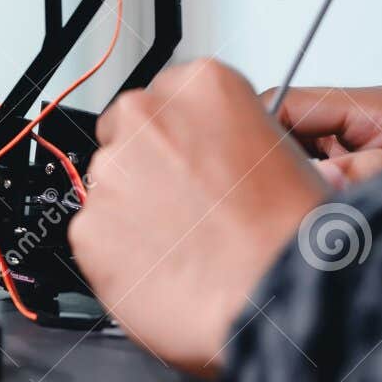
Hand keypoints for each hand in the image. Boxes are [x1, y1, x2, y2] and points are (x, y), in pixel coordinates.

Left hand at [69, 59, 327, 377]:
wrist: (280, 296)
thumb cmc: (293, 235)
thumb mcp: (282, 148)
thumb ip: (227, 136)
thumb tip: (211, 156)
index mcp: (200, 85)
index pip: (168, 98)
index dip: (182, 139)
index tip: (194, 163)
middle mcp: (146, 117)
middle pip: (128, 134)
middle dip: (150, 169)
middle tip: (188, 209)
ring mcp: (111, 172)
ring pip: (110, 187)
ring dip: (135, 212)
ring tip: (184, 247)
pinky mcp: (87, 227)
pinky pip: (96, 237)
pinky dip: (120, 255)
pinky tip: (164, 270)